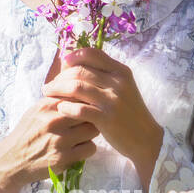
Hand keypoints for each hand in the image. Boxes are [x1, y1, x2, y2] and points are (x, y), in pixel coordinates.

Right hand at [0, 97, 98, 192]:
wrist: (12, 160)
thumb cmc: (27, 133)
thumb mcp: (36, 111)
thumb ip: (56, 101)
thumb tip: (79, 91)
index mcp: (47, 106)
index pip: (78, 96)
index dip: (85, 102)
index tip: (85, 108)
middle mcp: (54, 121)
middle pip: (88, 112)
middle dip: (90, 117)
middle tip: (84, 124)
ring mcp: (60, 140)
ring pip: (93, 130)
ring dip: (90, 134)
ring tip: (81, 137)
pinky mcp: (64, 158)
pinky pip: (90, 148)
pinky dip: (87, 149)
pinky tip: (78, 150)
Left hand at [42, 47, 162, 191]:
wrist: (146, 138)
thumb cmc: (130, 113)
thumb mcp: (123, 88)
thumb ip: (104, 76)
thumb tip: (77, 64)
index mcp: (121, 71)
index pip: (92, 54)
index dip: (73, 56)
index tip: (62, 63)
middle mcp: (117, 82)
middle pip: (80, 71)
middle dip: (60, 77)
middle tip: (49, 85)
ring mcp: (112, 100)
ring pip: (77, 87)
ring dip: (58, 89)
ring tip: (47, 94)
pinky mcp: (107, 118)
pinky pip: (80, 109)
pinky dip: (66, 107)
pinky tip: (60, 109)